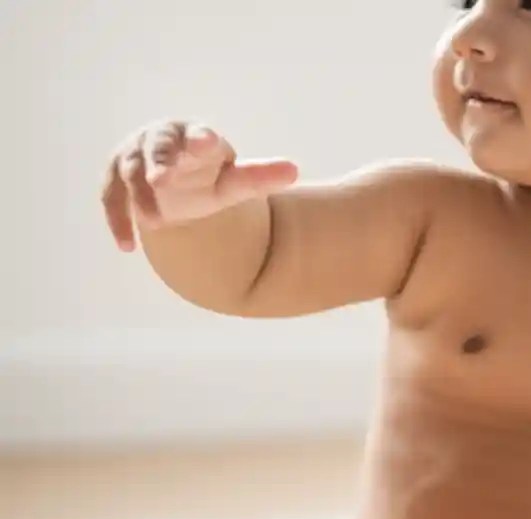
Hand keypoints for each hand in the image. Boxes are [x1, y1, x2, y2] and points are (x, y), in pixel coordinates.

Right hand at [100, 121, 298, 251]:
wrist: (172, 179)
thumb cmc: (208, 176)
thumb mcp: (234, 181)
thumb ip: (259, 176)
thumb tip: (294, 171)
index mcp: (194, 135)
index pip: (198, 136)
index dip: (200, 139)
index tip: (206, 142)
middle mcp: (160, 139)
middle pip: (157, 147)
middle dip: (161, 161)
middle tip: (164, 179)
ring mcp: (133, 157)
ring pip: (130, 172)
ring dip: (140, 196)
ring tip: (155, 221)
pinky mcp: (115, 180)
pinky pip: (111, 199)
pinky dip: (118, 220)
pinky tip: (129, 246)